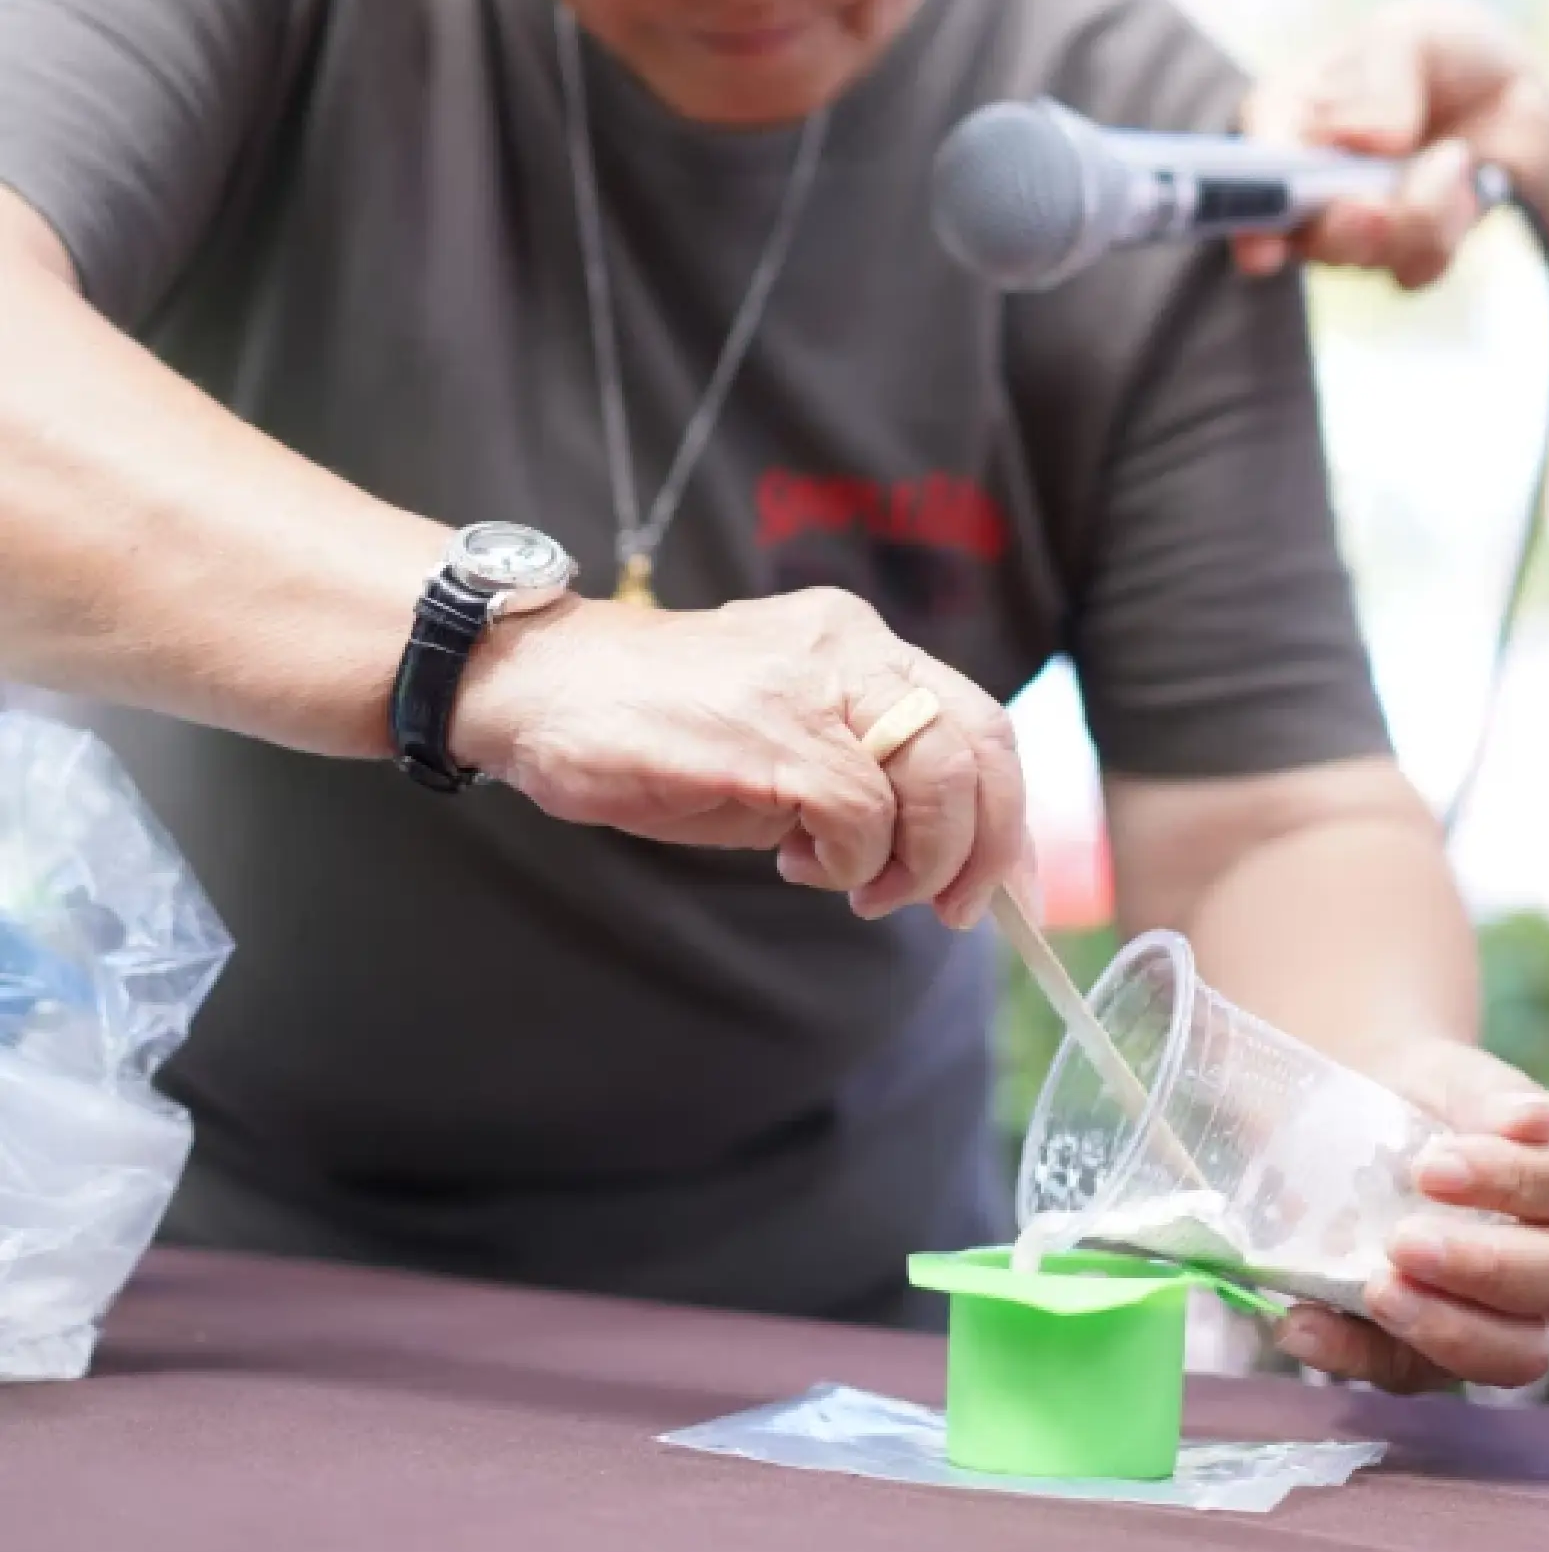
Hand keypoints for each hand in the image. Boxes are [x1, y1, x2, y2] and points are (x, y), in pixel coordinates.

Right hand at [454, 584, 1030, 928]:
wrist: (539, 687)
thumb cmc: (651, 725)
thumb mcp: (780, 737)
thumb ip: (859, 776)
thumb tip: (936, 857)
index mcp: (859, 644)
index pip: (979, 720)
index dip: (1007, 813)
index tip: (1005, 887)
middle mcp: (852, 649)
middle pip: (980, 744)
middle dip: (985, 845)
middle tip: (950, 907)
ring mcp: (814, 686)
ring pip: (936, 777)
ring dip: (919, 861)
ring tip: (862, 890)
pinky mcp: (771, 736)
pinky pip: (862, 814)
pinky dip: (851, 860)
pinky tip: (802, 865)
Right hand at [1236, 0, 1548, 285]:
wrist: (1514, 92)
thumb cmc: (1442, 54)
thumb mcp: (1413, 33)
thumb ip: (1382, 73)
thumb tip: (1366, 139)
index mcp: (1282, 117)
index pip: (1246, 172)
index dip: (1247, 214)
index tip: (1264, 247)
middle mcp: (1302, 182)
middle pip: (1299, 233)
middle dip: (1344, 226)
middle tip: (1376, 206)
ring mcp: (1349, 224)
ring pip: (1362, 255)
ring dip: (1418, 212)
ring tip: (1454, 156)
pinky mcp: (1399, 253)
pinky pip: (1414, 268)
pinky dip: (1450, 226)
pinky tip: (1464, 179)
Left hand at [1277, 1037, 1548, 1393]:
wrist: (1367, 1117)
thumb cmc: (1428, 1100)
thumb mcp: (1455, 1081)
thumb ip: (1492, 1099)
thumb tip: (1529, 1118)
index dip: (1515, 1180)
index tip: (1433, 1167)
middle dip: (1483, 1265)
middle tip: (1404, 1241)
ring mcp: (1515, 1317)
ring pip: (1516, 1352)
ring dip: (1446, 1328)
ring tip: (1375, 1291)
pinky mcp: (1443, 1354)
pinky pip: (1414, 1373)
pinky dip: (1354, 1355)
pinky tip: (1303, 1325)